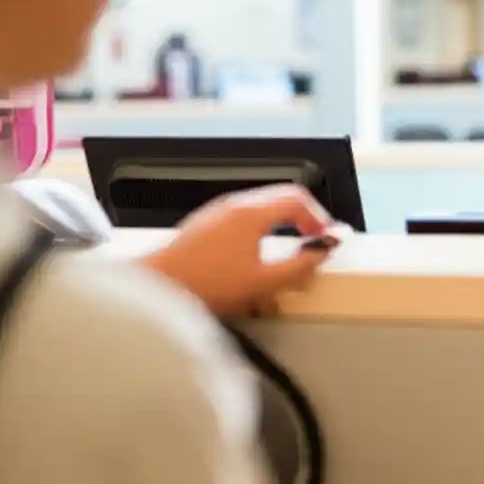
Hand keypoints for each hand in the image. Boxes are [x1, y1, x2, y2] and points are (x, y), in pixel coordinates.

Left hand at [141, 184, 338, 316]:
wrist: (157, 286)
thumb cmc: (203, 284)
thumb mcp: (263, 282)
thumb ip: (299, 265)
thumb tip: (322, 252)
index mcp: (251, 213)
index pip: (298, 198)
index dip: (319, 217)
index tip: (326, 236)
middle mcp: (234, 205)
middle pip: (281, 196)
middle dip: (304, 216)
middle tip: (315, 238)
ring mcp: (217, 212)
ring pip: (262, 205)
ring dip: (283, 221)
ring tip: (291, 245)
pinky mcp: (206, 224)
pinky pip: (244, 215)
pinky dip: (262, 226)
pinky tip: (259, 252)